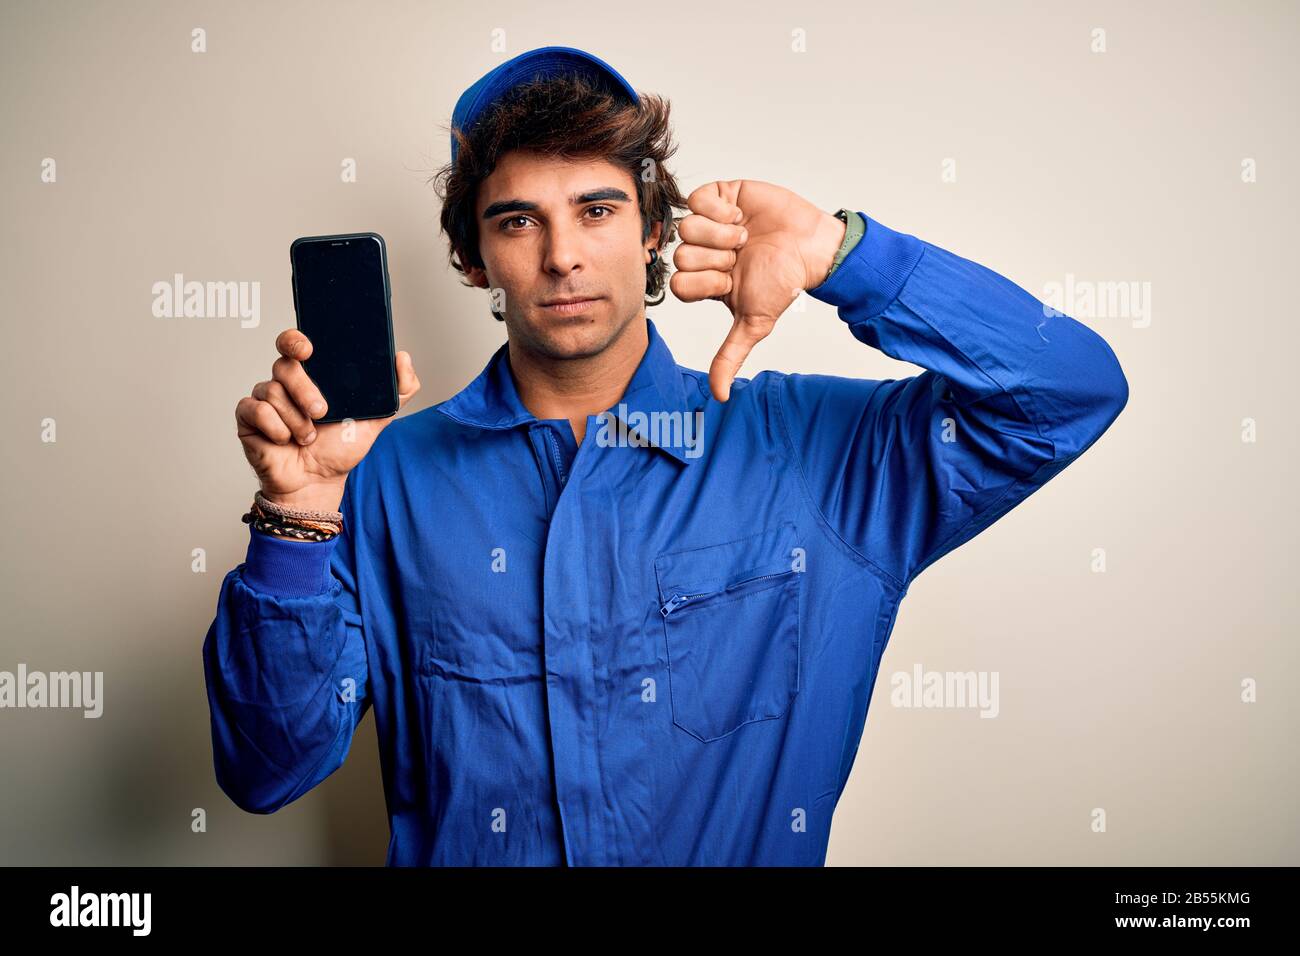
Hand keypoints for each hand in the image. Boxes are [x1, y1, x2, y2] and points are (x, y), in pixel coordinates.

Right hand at [235, 329, 419, 509]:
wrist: (317, 481)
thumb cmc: (340, 448)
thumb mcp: (377, 418)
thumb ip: (398, 390)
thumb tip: (402, 357)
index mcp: (313, 374)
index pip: (295, 343)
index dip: (296, 340)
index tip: (308, 350)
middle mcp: (286, 382)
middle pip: (285, 366)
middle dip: (304, 390)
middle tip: (321, 412)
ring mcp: (265, 398)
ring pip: (273, 391)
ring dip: (297, 421)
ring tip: (307, 437)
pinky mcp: (248, 416)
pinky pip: (257, 410)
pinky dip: (277, 429)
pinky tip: (285, 441)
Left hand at [669, 179, 846, 401]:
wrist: (812, 247)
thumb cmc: (785, 282)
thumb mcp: (755, 323)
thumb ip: (730, 355)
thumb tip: (720, 396)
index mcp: (705, 280)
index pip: (679, 284)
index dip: (705, 283)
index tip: (730, 280)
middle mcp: (703, 252)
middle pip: (680, 256)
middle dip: (715, 258)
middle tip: (739, 256)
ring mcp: (709, 222)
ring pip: (686, 227)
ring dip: (720, 233)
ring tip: (743, 235)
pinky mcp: (719, 195)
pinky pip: (696, 198)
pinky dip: (719, 208)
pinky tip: (739, 214)